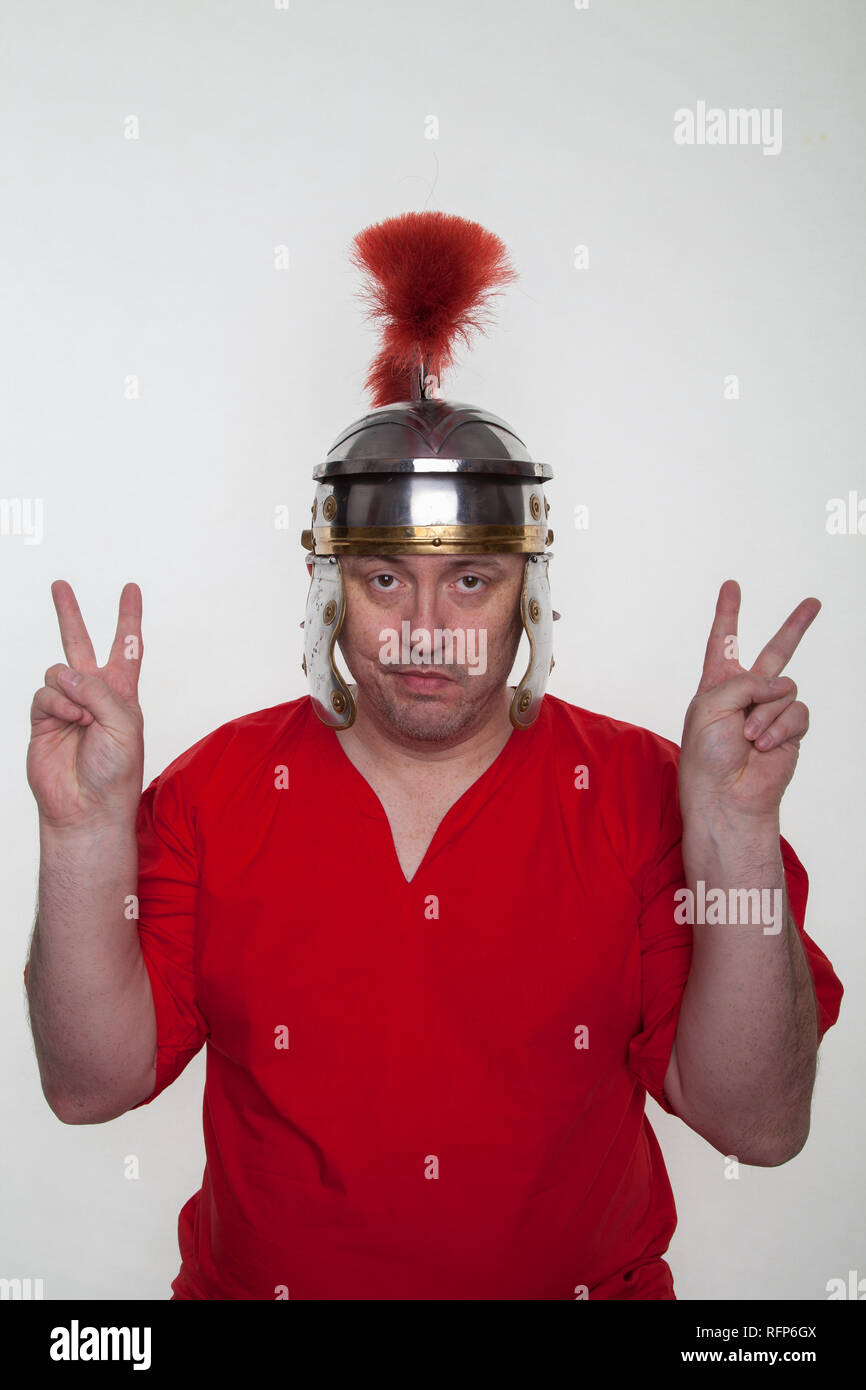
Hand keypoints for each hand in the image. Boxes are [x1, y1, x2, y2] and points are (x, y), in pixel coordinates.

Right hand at [27, 581, 144, 829]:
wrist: (87, 806)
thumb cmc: (116, 770)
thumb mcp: (124, 723)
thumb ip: (99, 691)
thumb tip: (66, 674)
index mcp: (122, 693)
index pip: (127, 647)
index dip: (128, 618)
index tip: (131, 589)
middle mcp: (94, 694)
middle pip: (80, 643)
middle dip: (69, 613)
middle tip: (59, 585)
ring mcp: (66, 706)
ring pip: (59, 671)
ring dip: (72, 692)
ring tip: (83, 720)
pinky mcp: (43, 719)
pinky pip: (45, 694)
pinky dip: (57, 705)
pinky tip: (70, 721)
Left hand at [678, 579, 819, 824]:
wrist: (726, 795)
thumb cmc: (707, 755)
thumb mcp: (710, 705)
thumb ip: (745, 682)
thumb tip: (781, 688)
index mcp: (718, 683)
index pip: (724, 642)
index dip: (728, 614)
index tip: (732, 586)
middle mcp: (747, 693)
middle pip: (776, 651)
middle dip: (795, 627)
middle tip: (813, 603)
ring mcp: (771, 711)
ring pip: (785, 687)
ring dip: (766, 713)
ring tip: (749, 738)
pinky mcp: (791, 729)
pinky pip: (797, 711)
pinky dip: (780, 727)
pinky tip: (765, 745)